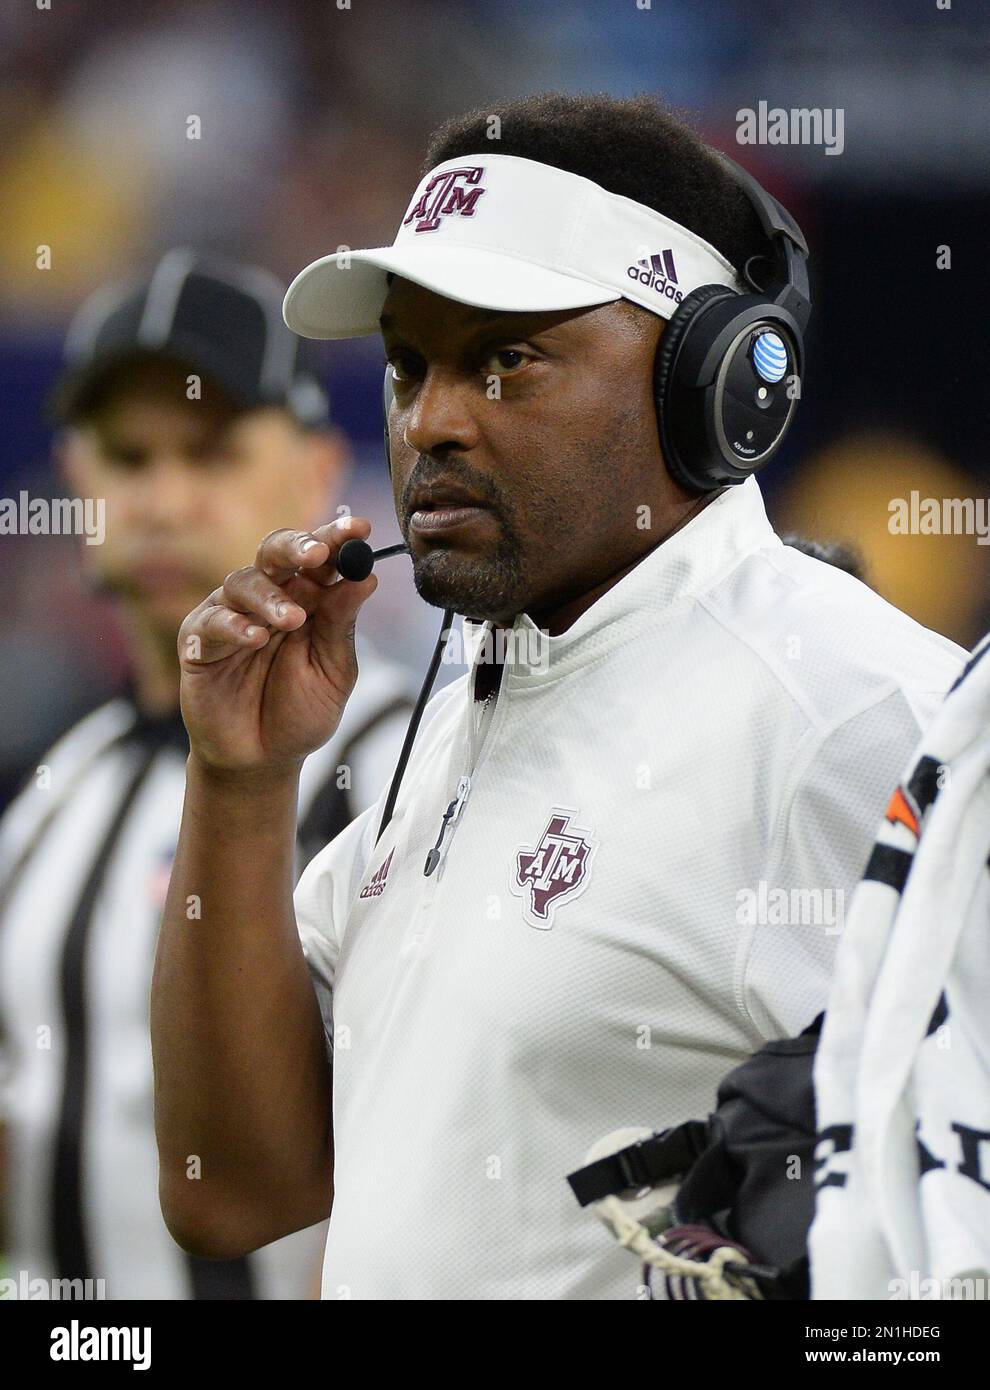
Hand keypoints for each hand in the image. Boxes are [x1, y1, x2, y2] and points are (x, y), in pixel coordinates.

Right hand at [177, 516, 376, 772]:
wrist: (261, 760)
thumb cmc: (299, 712)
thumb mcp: (333, 671)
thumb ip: (342, 625)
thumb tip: (367, 577)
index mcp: (307, 599)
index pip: (320, 558)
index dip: (337, 538)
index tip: (359, 528)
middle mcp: (268, 599)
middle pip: (275, 552)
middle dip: (297, 546)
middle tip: (318, 554)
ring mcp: (230, 617)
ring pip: (243, 582)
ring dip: (270, 597)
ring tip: (292, 619)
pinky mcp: (199, 642)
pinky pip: (212, 622)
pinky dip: (234, 626)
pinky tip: (255, 638)